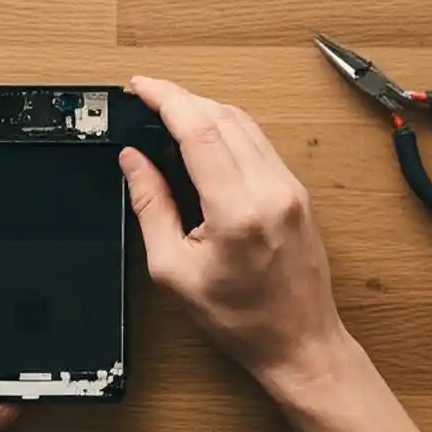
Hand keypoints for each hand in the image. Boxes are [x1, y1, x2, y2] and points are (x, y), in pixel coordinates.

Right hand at [119, 77, 345, 395]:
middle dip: (180, 99)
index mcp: (237, 210)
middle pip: (221, 116)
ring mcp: (290, 188)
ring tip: (169, 117)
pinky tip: (203, 140)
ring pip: (243, 123)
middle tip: (146, 100)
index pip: (199, 129)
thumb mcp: (174, 270)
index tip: (140, 88)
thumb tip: (132, 161)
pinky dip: (226, 129)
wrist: (299, 343)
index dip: (166, 98)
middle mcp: (271, 189)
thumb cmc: (240, 319)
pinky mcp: (298, 191)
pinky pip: (258, 142)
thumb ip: (151, 207)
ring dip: (204, 110)